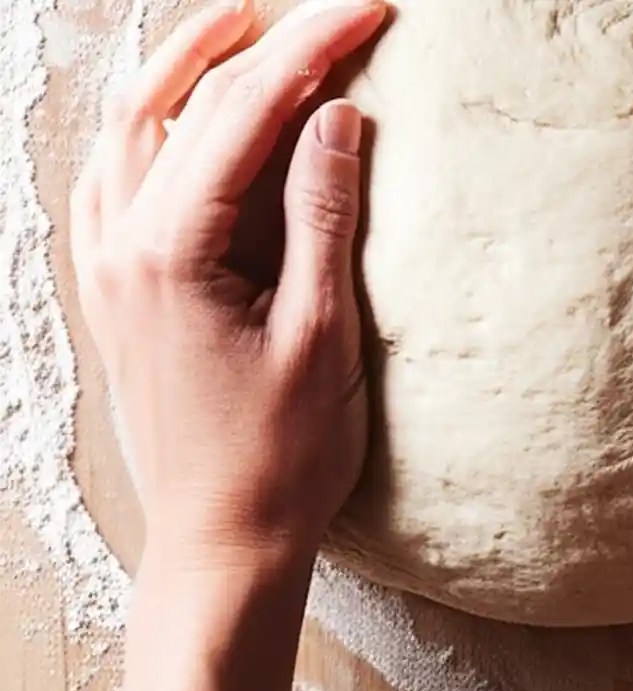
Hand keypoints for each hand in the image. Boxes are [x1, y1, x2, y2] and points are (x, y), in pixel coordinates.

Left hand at [70, 0, 386, 565]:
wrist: (221, 538)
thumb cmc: (280, 455)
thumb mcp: (321, 334)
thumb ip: (322, 217)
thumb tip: (336, 119)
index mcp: (172, 250)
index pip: (245, 110)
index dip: (312, 47)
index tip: (368, 9)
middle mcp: (120, 242)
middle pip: (183, 100)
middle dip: (260, 41)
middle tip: (328, 9)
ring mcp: (106, 262)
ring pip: (135, 125)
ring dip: (191, 65)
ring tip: (249, 27)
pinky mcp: (115, 284)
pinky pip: (119, 173)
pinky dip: (155, 123)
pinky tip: (189, 115)